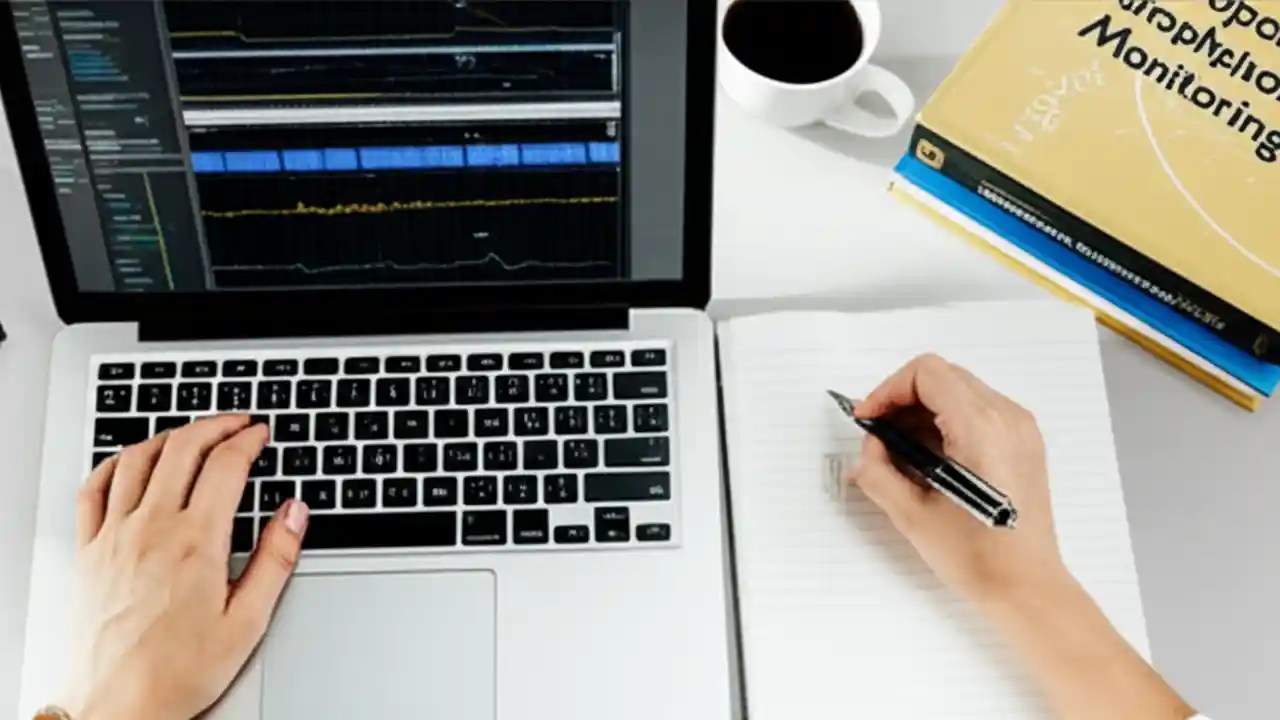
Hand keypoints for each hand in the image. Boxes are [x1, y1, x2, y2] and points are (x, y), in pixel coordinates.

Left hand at [62, 415, 308, 719]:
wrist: (118, 706)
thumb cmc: (179, 672)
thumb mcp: (248, 620)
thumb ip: (276, 559)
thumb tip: (295, 513)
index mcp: (196, 542)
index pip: (225, 465)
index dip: (248, 439)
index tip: (260, 433)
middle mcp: (151, 529)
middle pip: (182, 447)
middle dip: (215, 424)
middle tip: (236, 423)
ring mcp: (114, 536)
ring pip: (137, 459)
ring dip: (170, 435)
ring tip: (192, 434)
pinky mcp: (89, 551)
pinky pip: (93, 488)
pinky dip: (114, 463)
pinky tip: (130, 462)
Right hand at [849, 354, 1068, 604]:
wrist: (1027, 588)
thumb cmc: (981, 558)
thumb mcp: (911, 514)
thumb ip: (878, 470)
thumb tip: (870, 446)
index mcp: (981, 428)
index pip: (926, 374)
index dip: (888, 390)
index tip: (870, 419)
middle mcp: (1007, 419)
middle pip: (943, 377)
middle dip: (903, 400)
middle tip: (879, 434)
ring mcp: (1020, 429)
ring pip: (959, 391)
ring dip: (923, 412)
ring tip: (901, 452)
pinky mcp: (1023, 443)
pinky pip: (979, 411)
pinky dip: (947, 422)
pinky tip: (930, 459)